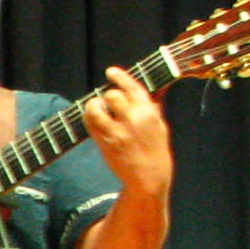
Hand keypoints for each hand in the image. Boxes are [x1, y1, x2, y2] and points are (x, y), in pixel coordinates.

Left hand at [81, 65, 171, 201]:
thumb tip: (157, 87)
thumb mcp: (160, 126)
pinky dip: (88, 117)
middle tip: (108, 100)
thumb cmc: (156, 151)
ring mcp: (116, 132)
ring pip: (96, 107)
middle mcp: (132, 120)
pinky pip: (89, 123)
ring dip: (94, 105)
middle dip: (108, 95)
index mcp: (148, 113)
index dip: (120, 77)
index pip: (132, 87)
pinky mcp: (104, 143)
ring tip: (97, 108)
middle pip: (112, 95)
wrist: (148, 177)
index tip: (110, 71)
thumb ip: (154, 106)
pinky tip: (94, 119)